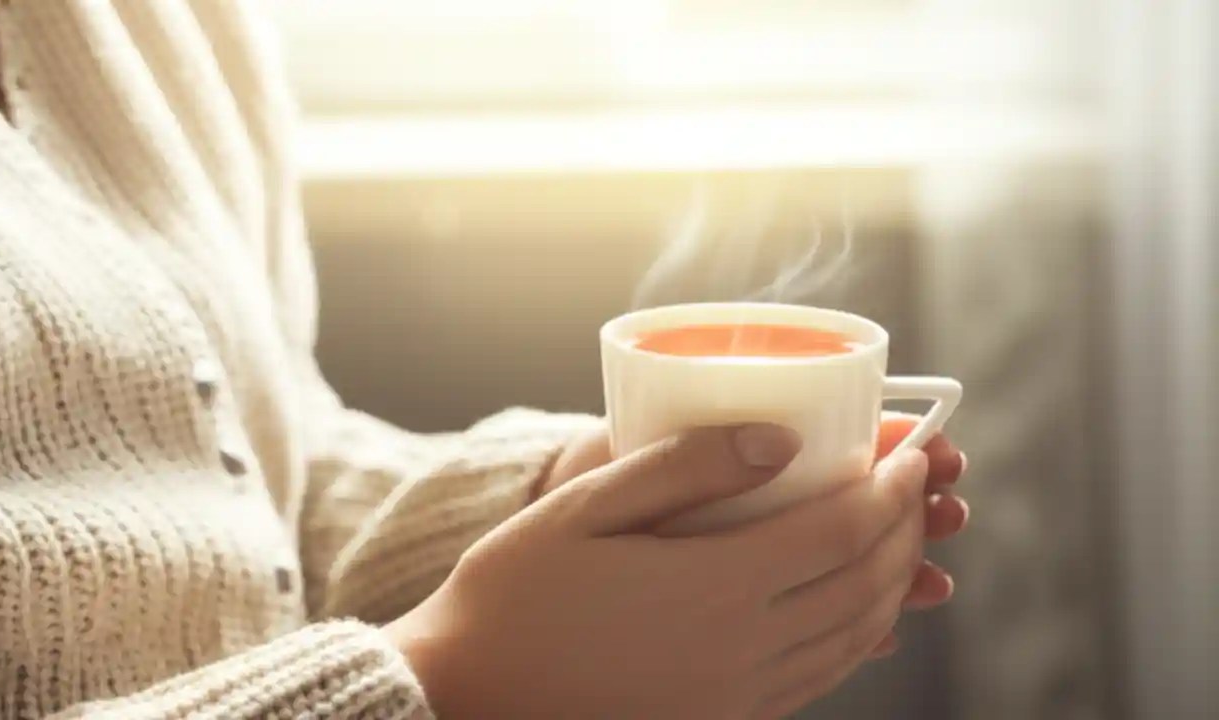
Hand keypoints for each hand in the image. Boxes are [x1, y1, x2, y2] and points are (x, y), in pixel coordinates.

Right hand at [387, 424, 929, 718]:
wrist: (469, 695)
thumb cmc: (514, 590)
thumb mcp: (586, 506)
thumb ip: (686, 466)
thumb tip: (782, 438)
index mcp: (712, 588)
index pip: (841, 531)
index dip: (891, 488)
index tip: (910, 451)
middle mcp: (740, 651)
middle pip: (864, 585)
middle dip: (905, 528)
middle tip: (916, 484)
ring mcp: (735, 698)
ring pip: (854, 639)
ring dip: (894, 583)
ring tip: (901, 537)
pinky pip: (818, 680)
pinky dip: (858, 639)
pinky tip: (855, 609)